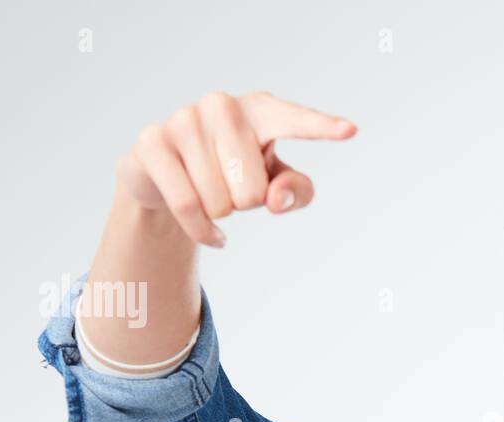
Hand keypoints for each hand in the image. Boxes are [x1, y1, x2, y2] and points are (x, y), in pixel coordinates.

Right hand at [115, 90, 356, 246]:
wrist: (167, 175)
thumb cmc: (234, 172)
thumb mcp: (275, 184)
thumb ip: (296, 191)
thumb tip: (276, 200)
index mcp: (261, 110)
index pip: (295, 121)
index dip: (321, 128)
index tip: (350, 131)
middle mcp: (222, 105)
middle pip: (253, 193)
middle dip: (246, 205)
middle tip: (232, 187)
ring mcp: (184, 119)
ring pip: (220, 202)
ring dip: (220, 212)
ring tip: (210, 191)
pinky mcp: (153, 142)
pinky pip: (188, 205)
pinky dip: (202, 230)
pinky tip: (212, 233)